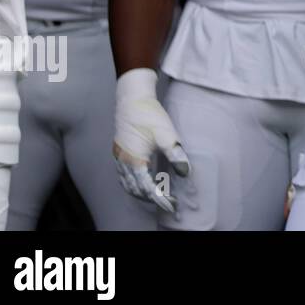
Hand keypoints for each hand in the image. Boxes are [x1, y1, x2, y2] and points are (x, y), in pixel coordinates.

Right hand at [113, 67, 189, 212]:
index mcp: (135, 161)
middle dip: (151, 199)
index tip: (172, 205)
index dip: (160, 199)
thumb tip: (185, 172)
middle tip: (168, 202)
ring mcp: (119, 157)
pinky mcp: (119, 151)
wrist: (131, 98)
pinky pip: (123, 176)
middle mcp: (124, 162)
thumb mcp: (166, 134)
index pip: (147, 188)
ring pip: (127, 184)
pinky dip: (132, 184)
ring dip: (141, 193)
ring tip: (156, 196)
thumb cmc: (148, 114)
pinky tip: (142, 181)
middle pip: (135, 190)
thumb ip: (175, 154)